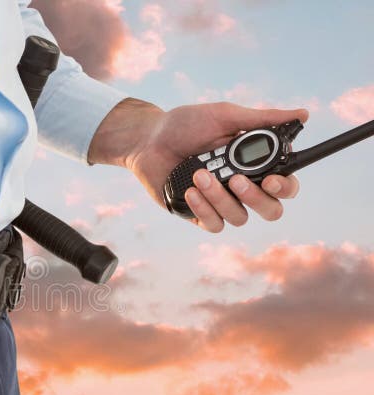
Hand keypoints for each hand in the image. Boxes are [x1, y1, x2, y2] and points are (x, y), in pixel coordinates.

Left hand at [88, 98, 308, 231]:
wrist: (147, 140)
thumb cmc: (185, 125)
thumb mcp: (225, 116)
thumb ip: (262, 119)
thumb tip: (303, 114)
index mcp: (255, 164)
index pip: (285, 185)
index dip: (285, 187)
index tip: (270, 178)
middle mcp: (242, 187)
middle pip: (270, 210)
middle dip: (256, 198)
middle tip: (236, 180)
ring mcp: (220, 202)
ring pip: (239, 217)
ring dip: (220, 198)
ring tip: (200, 174)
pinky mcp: (198, 214)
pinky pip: (213, 224)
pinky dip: (204, 209)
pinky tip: (190, 191)